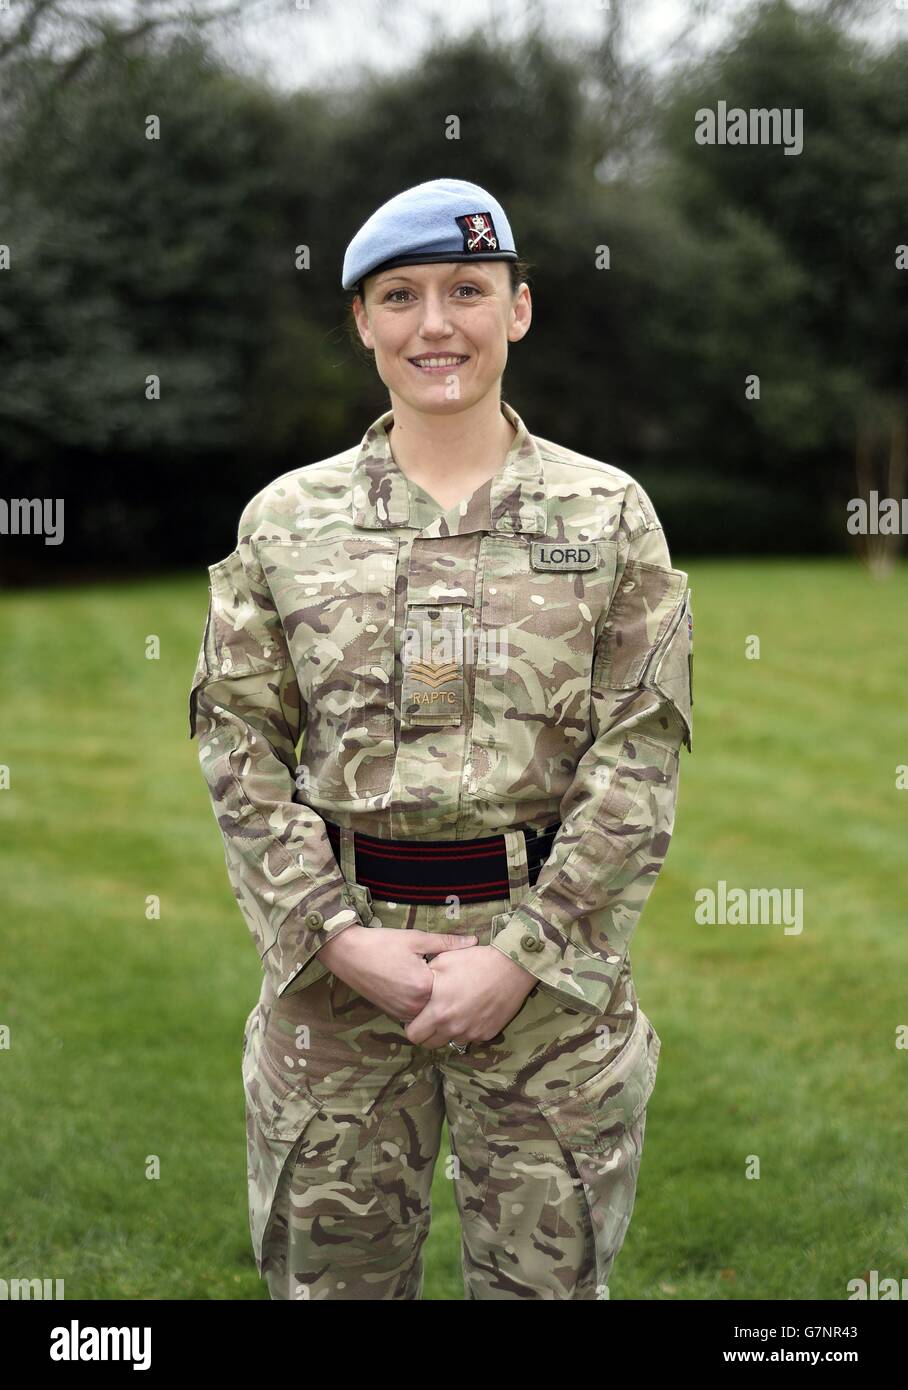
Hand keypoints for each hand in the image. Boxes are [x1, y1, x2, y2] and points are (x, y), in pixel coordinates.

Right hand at [318, 926, 477, 1021]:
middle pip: (442, 1002)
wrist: (348, 954)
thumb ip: (447, 943)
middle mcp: (413, 1005)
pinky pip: (416, 1013)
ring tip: (440, 983)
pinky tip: (422, 989)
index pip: (453, 986)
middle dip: (450, 991)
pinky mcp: (393, 1014)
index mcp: (423, 986)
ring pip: (429, 1010)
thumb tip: (474, 941)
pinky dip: (422, 1004)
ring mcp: (402, 1013)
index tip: (466, 968)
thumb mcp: (416, 939)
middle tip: (456, 977)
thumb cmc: (382, 943)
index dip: (460, 976)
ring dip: (435, 1000)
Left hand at [404, 945, 536, 1047]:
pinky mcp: (486, 1034)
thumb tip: (414, 990)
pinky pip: (469, 1038)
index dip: (411, 1026)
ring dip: (447, 1031)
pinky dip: (466, 1029)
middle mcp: (452, 1026)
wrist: (510, 968)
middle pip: (429, 1045)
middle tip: (432, 1017)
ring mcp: (470, 1033)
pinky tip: (471, 1012)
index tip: (417, 1016)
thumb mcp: (443, 961)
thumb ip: (424, 979)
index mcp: (438, 1010)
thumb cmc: (474, 961)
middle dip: (427, 1033)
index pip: (413, 1035)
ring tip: (454, 1012)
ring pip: (449, 1042)